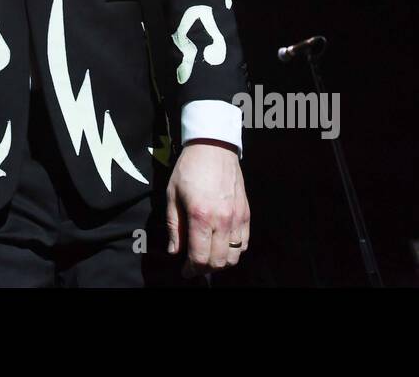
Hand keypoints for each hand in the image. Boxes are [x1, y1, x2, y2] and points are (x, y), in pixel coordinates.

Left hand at [166, 140, 249, 276]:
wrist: (213, 147)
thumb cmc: (189, 169)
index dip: (191, 270)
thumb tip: (174, 251)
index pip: (200, 257)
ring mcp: (237, 217)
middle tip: (194, 267)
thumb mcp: (172, 195)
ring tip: (208, 258)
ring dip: (221, 263)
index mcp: (200, 216)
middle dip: (205, 269)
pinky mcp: (246, 213)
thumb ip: (174, 226)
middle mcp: (222, 220)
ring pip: (234, 256)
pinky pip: (245, 242)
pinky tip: (223, 247)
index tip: (185, 271)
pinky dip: (235, 251)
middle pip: (218, 261)